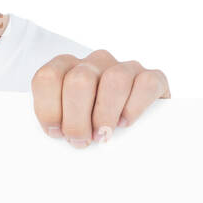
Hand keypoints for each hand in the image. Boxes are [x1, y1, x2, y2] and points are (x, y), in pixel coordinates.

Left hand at [31, 50, 169, 147]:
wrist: (137, 129)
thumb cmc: (92, 126)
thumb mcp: (68, 122)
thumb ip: (58, 122)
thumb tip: (57, 136)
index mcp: (67, 68)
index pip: (48, 78)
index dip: (48, 109)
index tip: (55, 132)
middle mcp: (95, 62)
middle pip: (79, 80)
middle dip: (77, 118)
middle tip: (81, 141)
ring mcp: (125, 67)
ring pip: (114, 80)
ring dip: (105, 114)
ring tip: (102, 136)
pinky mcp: (154, 77)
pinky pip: (146, 84)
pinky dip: (134, 107)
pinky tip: (125, 123)